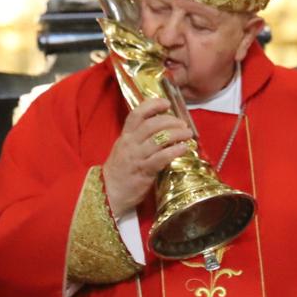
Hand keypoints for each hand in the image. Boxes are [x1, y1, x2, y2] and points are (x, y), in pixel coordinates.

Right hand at [103, 97, 192, 216]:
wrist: (109, 193)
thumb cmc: (120, 171)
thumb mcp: (125, 149)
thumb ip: (139, 138)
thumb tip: (162, 128)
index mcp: (125, 136)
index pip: (136, 114)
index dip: (152, 105)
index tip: (166, 103)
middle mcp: (130, 144)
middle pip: (151, 125)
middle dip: (170, 121)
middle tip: (183, 124)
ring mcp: (136, 157)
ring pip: (158, 139)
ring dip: (176, 134)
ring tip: (188, 135)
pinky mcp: (143, 171)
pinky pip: (161, 158)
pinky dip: (174, 151)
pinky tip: (183, 148)